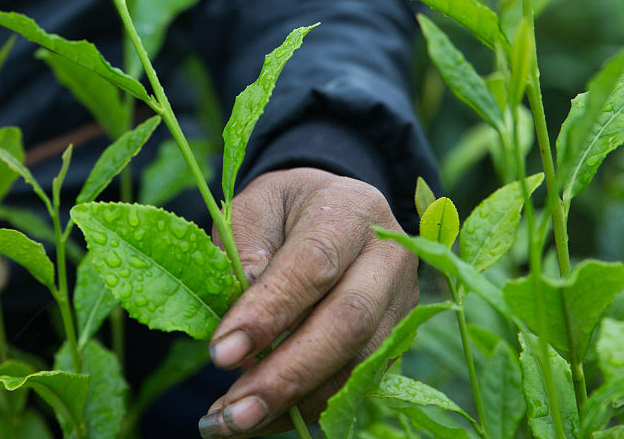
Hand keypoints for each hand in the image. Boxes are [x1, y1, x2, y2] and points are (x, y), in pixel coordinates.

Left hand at [200, 168, 418, 437]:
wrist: (334, 207)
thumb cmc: (284, 209)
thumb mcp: (254, 206)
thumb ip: (244, 247)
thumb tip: (241, 312)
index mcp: (351, 210)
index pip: (313, 265)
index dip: (269, 312)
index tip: (221, 352)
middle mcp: (388, 257)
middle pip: (347, 323)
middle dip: (286, 374)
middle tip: (231, 411)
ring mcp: (402, 303)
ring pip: (358, 364)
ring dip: (294, 403)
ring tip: (232, 423)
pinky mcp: (397, 339)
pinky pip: (357, 384)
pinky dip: (307, 408)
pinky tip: (263, 420)